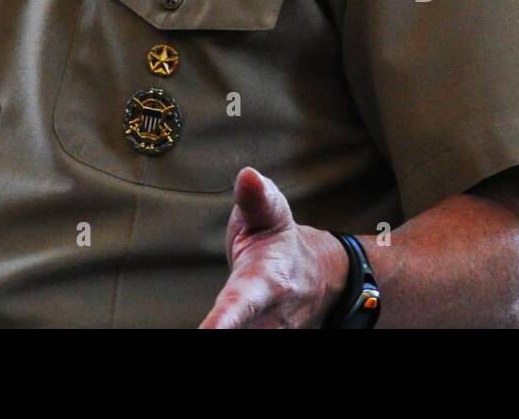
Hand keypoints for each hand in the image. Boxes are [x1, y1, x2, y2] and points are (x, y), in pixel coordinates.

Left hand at [199, 165, 347, 328]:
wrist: (318, 275)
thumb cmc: (280, 240)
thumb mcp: (272, 211)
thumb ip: (257, 197)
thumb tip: (248, 175)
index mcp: (267, 281)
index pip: (241, 303)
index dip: (224, 321)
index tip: (207, 332)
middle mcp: (271, 318)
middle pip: (244, 336)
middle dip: (220, 335)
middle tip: (201, 333)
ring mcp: (272, 336)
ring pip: (246, 343)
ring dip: (217, 340)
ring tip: (200, 334)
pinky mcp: (268, 340)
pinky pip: (244, 344)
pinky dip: (223, 335)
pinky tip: (208, 334)